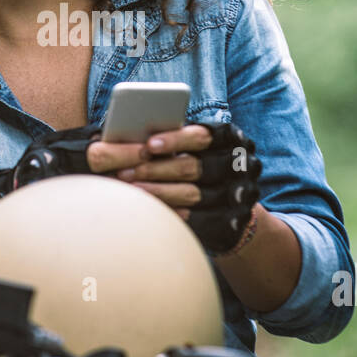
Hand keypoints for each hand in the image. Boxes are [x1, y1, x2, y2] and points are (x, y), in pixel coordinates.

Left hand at [92, 122, 262, 255]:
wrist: (235, 203)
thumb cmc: (201, 166)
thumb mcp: (194, 149)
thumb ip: (170, 141)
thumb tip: (115, 138)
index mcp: (230, 138)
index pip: (201, 135)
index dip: (173, 140)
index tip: (147, 145)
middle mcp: (241, 163)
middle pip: (192, 166)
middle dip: (154, 169)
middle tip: (123, 171)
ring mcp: (241, 193)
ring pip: (191, 194)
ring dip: (157, 192)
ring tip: (130, 190)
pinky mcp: (233, 220)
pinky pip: (197, 218)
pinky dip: (171, 212)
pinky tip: (151, 209)